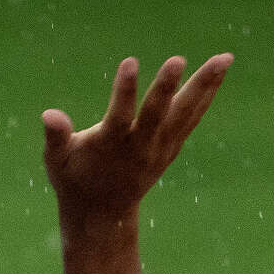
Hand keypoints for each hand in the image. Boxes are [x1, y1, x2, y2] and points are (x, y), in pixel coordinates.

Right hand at [42, 53, 232, 223]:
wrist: (102, 215)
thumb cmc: (74, 179)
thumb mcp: (57, 162)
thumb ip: (56, 137)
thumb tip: (48, 115)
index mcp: (110, 146)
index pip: (119, 116)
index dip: (124, 90)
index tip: (130, 62)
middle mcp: (139, 147)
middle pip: (156, 114)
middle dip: (166, 87)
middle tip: (178, 59)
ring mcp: (159, 149)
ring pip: (184, 114)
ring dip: (205, 86)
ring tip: (225, 58)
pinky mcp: (170, 149)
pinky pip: (191, 119)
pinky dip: (205, 97)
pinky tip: (219, 73)